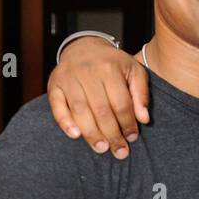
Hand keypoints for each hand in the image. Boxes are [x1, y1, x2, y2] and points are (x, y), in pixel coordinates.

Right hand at [47, 39, 149, 157]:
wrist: (84, 47)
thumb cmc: (112, 64)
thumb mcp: (133, 71)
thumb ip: (141, 94)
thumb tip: (144, 120)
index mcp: (109, 68)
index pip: (121, 103)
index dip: (128, 124)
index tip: (132, 138)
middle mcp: (88, 72)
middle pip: (101, 110)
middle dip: (112, 134)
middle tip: (119, 151)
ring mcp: (69, 78)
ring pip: (81, 111)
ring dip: (91, 133)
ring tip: (102, 148)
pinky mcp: (54, 85)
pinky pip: (57, 106)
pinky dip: (65, 122)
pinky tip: (75, 136)